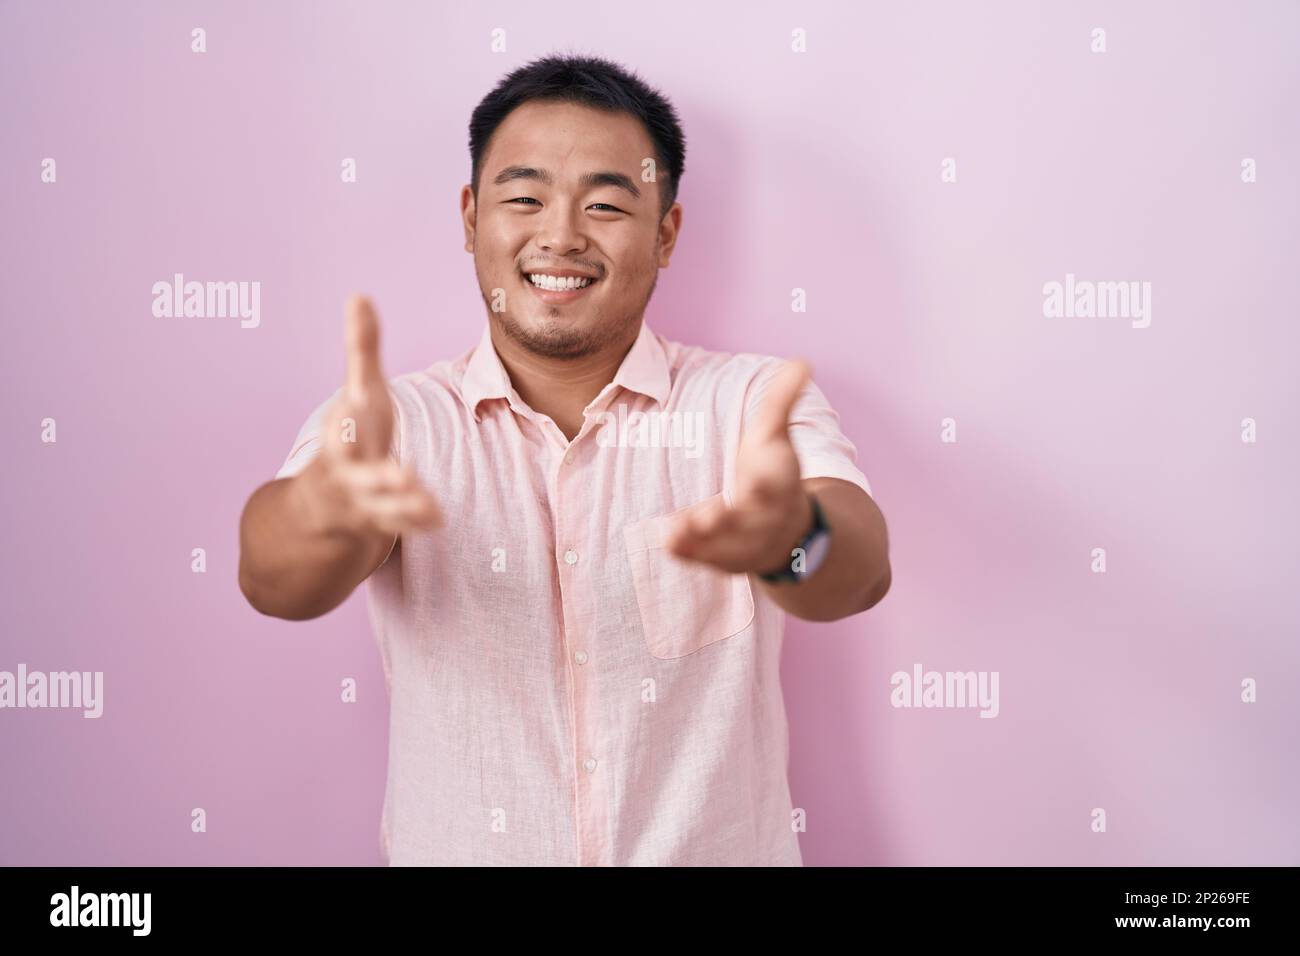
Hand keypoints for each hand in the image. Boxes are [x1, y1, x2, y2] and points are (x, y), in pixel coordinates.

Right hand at [301, 295, 441, 537]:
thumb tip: (359, 295)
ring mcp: (360, 501)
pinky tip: (437, 518)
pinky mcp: (377, 522)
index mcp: (340, 437)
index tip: (355, 401)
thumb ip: (361, 350)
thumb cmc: (351, 433)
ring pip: (377, 508)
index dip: (346, 417)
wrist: (320, 500)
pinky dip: (414, 521)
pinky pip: (396, 525)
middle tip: (402, 473)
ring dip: (401, 505)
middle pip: (354, 474)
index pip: (340, 428)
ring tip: (427, 502)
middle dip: (375, 475)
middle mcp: (344, 472)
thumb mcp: (358, 392)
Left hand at [665, 360, 813, 573]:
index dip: (767, 483)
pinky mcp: (723, 556)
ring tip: (675, 536)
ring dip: (702, 543)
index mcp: (779, 486)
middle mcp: (764, 518)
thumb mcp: (777, 436)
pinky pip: (706, 559)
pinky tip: (669, 543)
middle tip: (706, 518)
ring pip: (726, 548)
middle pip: (749, 523)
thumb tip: (802, 362)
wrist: (791, 531)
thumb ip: (782, 401)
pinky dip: (689, 554)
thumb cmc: (775, 472)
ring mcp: (744, 542)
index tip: (754, 481)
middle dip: (728, 522)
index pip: (776, 485)